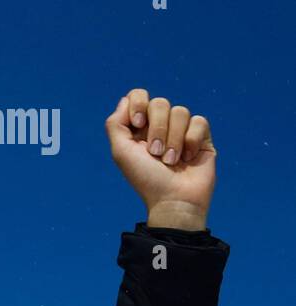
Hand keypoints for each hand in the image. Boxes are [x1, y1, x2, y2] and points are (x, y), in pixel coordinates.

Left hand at [105, 89, 216, 229]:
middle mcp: (160, 126)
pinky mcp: (201, 136)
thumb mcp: (121, 153)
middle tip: (155, 153)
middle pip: (160, 102)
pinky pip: (199, 121)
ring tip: (171, 161)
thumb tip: (125, 100)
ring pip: (180, 111)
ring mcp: (181, 130)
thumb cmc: (146, 179)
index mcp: (139, 129)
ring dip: (173, 139)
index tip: (138, 123)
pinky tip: (187, 158)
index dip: (139, 104)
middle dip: (157, 128)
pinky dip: (191, 141)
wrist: (173, 199)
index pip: (138, 96)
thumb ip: (115, 124)